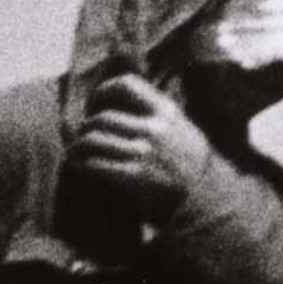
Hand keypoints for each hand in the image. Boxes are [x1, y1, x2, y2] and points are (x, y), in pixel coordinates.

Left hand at [66, 73, 214, 217]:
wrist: (206, 198)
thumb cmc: (191, 164)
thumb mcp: (181, 126)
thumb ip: (156, 112)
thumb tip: (124, 103)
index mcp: (166, 111)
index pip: (126, 85)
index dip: (103, 91)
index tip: (96, 103)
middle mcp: (154, 128)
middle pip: (102, 116)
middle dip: (86, 126)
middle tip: (83, 134)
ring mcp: (143, 152)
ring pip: (94, 138)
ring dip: (79, 145)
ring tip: (76, 151)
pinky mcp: (134, 176)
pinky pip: (96, 163)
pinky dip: (81, 163)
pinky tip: (79, 165)